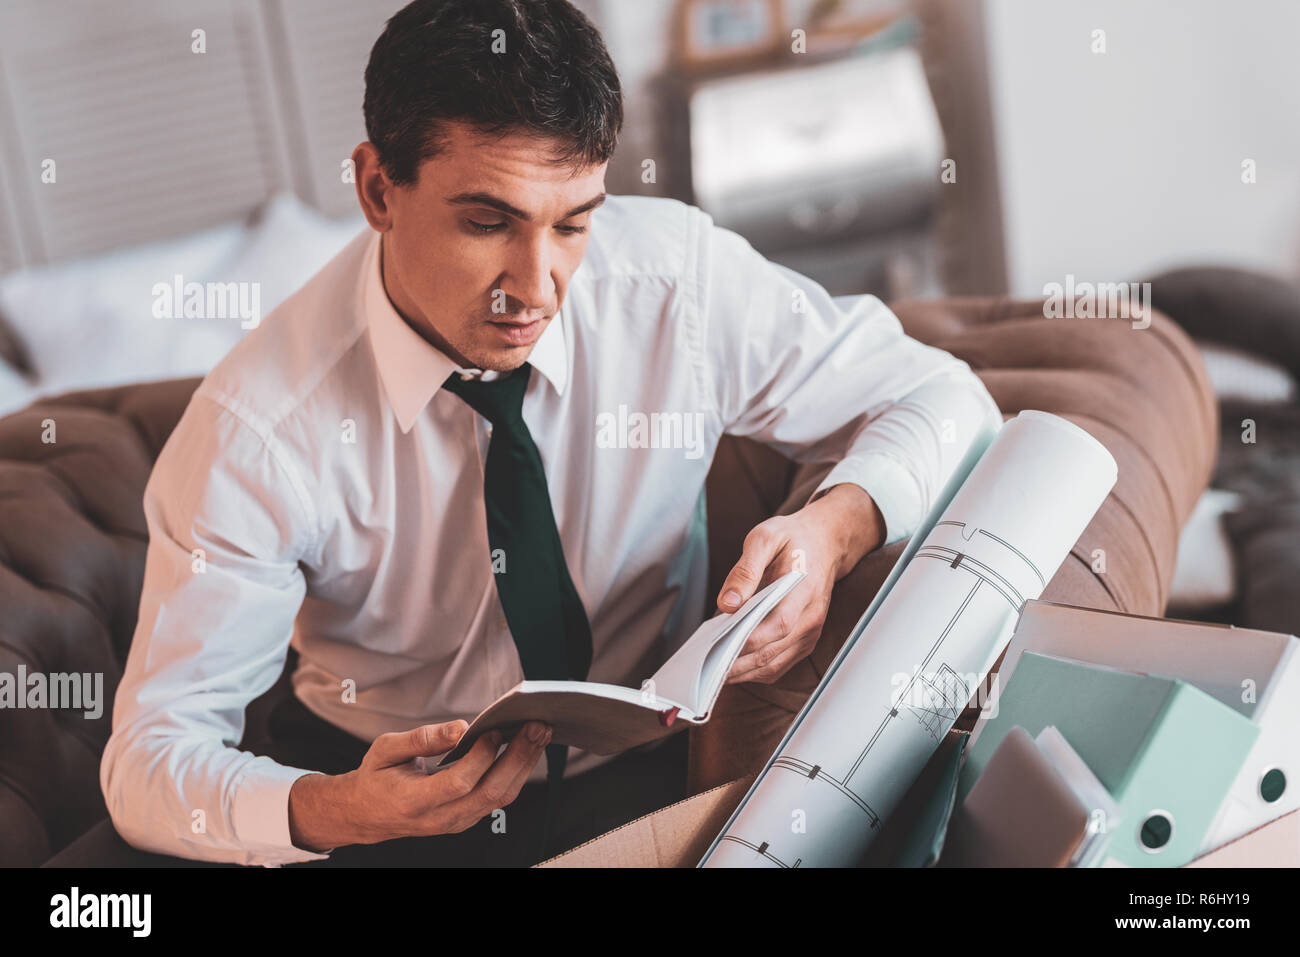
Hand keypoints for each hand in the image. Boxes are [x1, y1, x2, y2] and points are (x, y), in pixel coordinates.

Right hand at [288, 719, 551, 851]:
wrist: (367, 813)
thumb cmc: (376, 777)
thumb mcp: (386, 750)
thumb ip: (422, 739)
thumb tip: (461, 728)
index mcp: (414, 801)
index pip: (459, 783)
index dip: (481, 757)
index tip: (494, 730)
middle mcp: (440, 818)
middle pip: (490, 793)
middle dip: (518, 757)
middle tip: (536, 726)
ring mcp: (456, 822)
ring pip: (500, 799)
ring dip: (524, 764)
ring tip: (539, 734)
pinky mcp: (466, 818)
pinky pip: (497, 799)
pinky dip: (516, 773)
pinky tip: (524, 749)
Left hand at [718, 483, 884, 684]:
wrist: (825, 542)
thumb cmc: (792, 539)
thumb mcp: (764, 538)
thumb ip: (745, 571)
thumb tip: (728, 604)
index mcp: (802, 590)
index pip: (776, 626)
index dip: (744, 642)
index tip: (713, 649)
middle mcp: (810, 618)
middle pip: (770, 654)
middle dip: (734, 665)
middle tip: (702, 666)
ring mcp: (809, 632)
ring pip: (773, 666)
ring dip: (742, 673)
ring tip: (711, 669)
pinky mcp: (804, 640)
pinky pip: (778, 665)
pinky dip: (754, 670)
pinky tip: (732, 663)